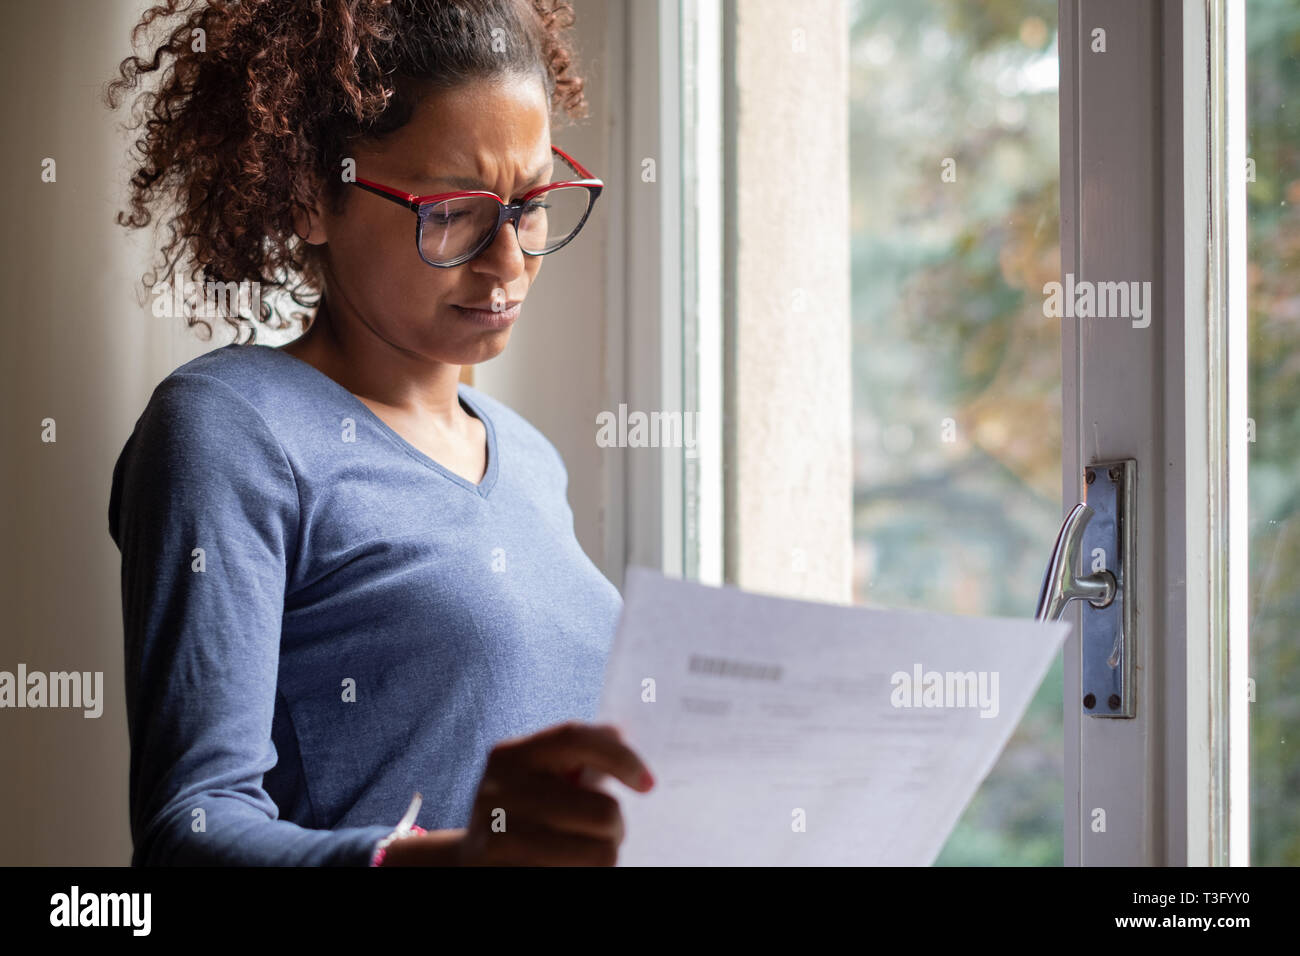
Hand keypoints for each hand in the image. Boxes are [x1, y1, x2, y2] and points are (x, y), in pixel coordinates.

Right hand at [453, 720, 654, 865]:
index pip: (575, 738)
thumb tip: (623, 733)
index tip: (647, 784)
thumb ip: (581, 752)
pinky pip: (579, 877)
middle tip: (607, 832)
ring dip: (605, 855)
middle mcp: (498, 794)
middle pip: (602, 810)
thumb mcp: (540, 774)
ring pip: (600, 854)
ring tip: (586, 852)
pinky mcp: (504, 874)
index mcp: (510, 756)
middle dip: (616, 826)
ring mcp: (498, 841)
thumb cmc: (525, 811)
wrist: (468, 863)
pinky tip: (568, 866)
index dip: (621, 757)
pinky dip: (585, 873)